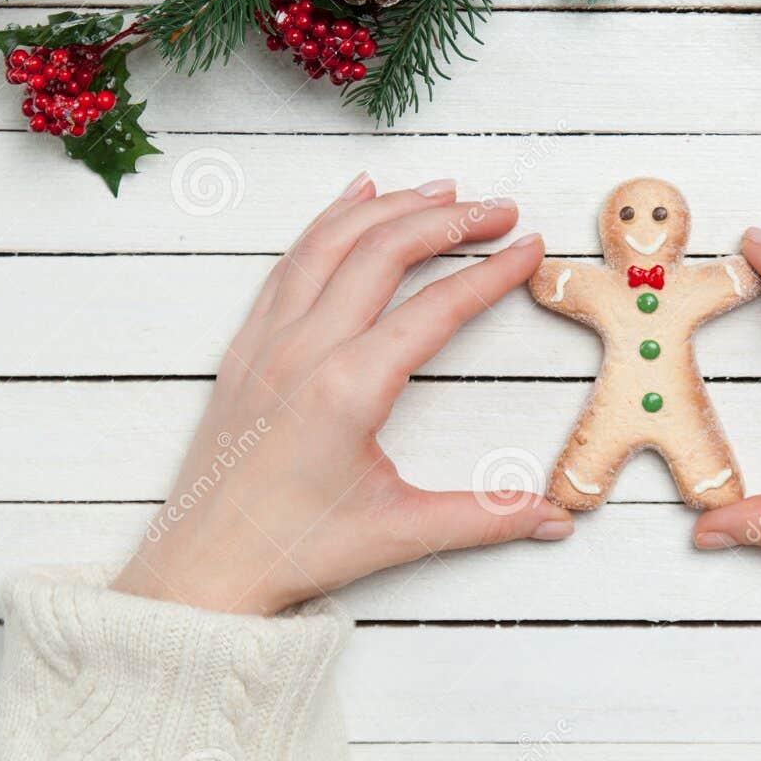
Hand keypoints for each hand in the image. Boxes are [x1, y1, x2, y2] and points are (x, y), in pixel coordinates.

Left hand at [111, 174, 572, 615]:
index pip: (436, 308)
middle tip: (501, 210)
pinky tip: (355, 197)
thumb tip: (558, 519)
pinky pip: (288, 263)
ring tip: (442, 191)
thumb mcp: (402, 533)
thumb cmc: (294, 550)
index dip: (491, 272)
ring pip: (330, 242)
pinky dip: (326, 222)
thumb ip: (487, 518)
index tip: (530, 247)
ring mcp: (267, 342)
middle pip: (384, 252)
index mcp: (348, 389)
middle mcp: (304, 350)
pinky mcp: (244, 347)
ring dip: (389, 207)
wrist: (203, 570)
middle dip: (449, 221)